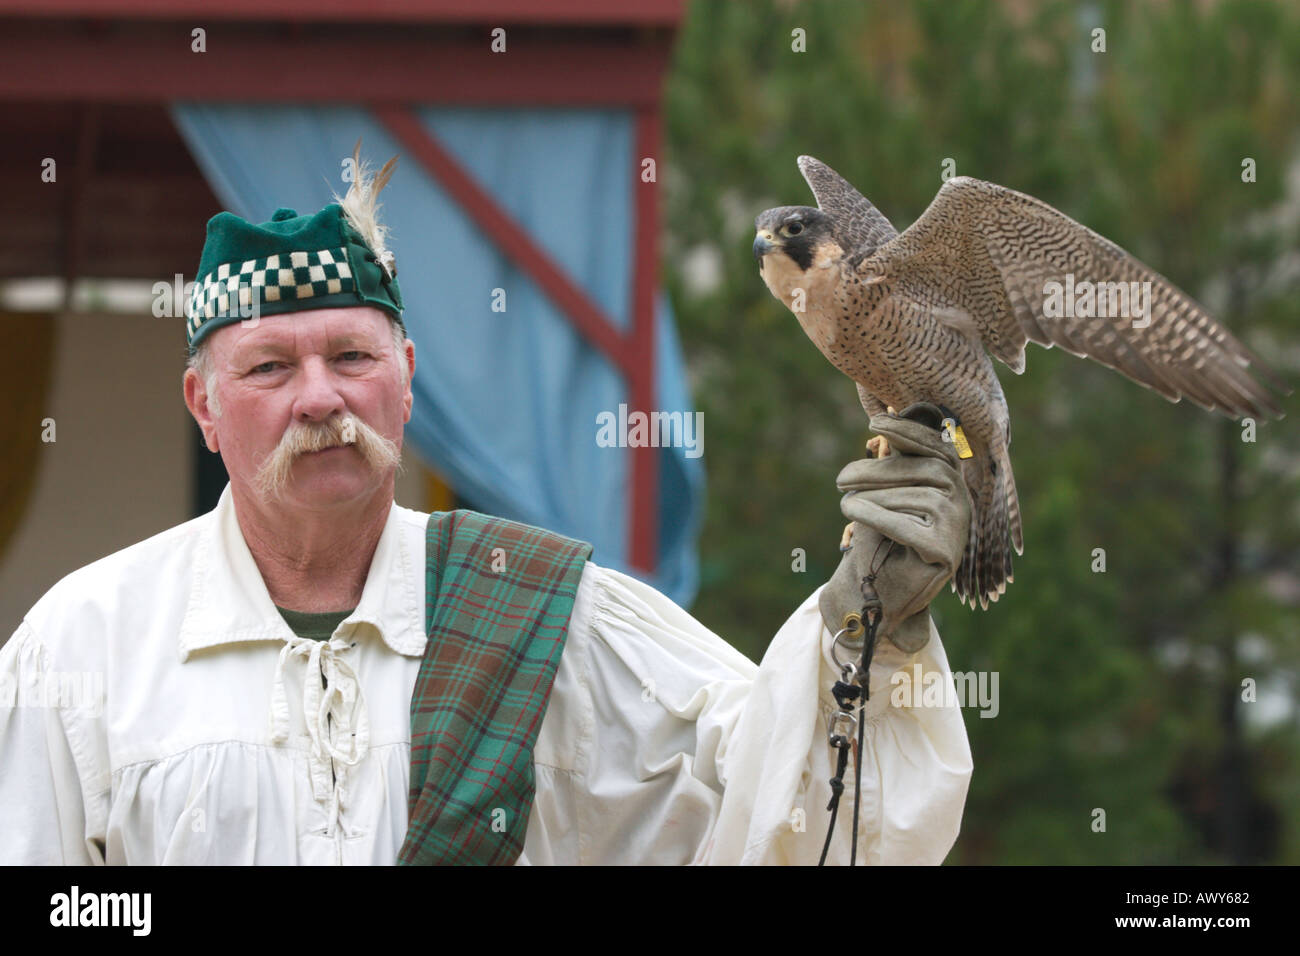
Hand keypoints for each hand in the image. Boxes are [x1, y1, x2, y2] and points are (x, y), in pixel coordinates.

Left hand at [818, 402, 971, 652]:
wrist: (876, 592)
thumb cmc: (879, 538)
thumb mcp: (884, 492)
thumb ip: (891, 463)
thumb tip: (884, 414)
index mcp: (952, 484)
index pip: (937, 449)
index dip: (908, 432)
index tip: (874, 423)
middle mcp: (963, 504)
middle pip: (927, 471)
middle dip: (880, 470)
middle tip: (840, 479)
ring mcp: (959, 529)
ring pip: (917, 496)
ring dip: (873, 496)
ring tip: (845, 503)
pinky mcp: (945, 553)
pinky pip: (906, 525)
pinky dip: (875, 515)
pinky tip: (851, 512)